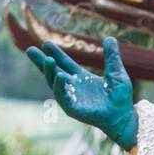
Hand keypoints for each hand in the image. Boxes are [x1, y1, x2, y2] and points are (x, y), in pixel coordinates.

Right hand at [27, 36, 137, 150]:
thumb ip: (112, 57)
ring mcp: (72, 98)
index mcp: (82, 78)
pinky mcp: (73, 109)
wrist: (124, 115)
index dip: (56, 53)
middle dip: (41, 62)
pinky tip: (59, 76)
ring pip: (55, 83)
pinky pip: (63, 97)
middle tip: (29, 50)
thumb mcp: (116, 72)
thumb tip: (110, 38)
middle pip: (53, 72)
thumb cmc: (121, 97)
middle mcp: (74, 87)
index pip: (65, 63)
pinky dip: (60, 87)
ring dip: (50, 72)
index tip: (46, 43)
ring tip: (48, 60)